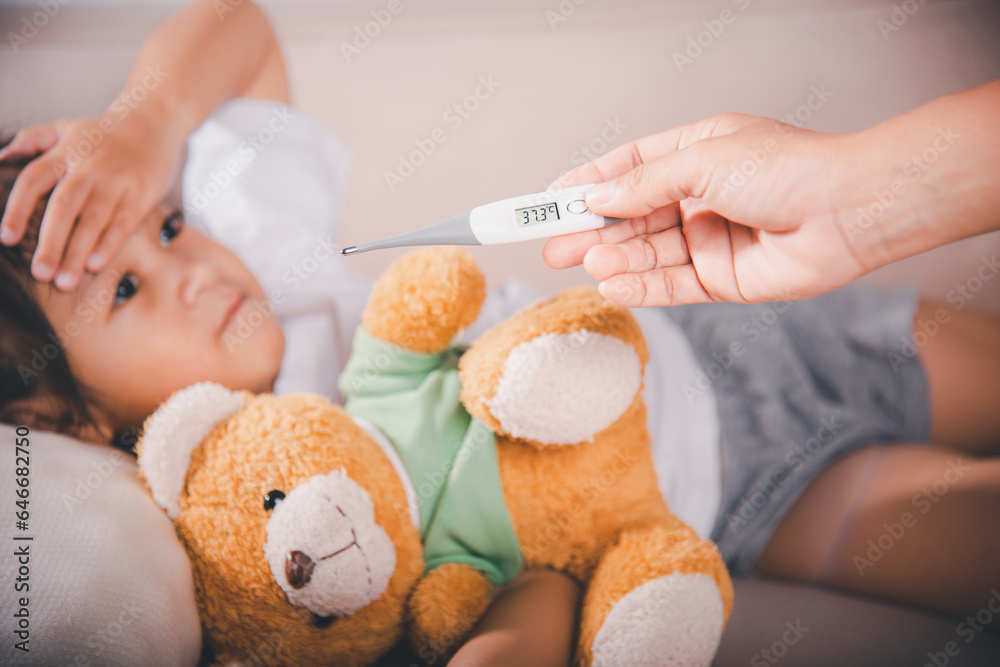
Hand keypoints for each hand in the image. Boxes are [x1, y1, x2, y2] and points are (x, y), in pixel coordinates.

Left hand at [0, 110, 180, 289]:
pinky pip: (123, 222)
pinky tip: (96, 265)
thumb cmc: (104, 132)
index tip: (6, 238)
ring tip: (65, 281)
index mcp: (64, 152)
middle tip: (40, 273)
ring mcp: (116, 182)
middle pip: (63, 206)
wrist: (153, 122)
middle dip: (50, 242)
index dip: (18, 209)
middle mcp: (87, 167)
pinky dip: (110, 244)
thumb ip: (31, 140)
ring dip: (78, 252)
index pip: (33, 180)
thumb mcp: (64, 127)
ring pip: (93, 220)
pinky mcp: (141, 194)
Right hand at [543, 113, 867, 306]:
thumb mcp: (701, 161)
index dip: (587, 185)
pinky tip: (611, 286)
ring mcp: (709, 240)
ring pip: (648, 254)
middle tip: (553, 247)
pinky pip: (671, 285)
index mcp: (695, 155)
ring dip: (614, 260)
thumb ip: (644, 185)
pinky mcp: (722, 279)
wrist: (846, 211)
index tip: (549, 200)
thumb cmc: (787, 168)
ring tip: (584, 264)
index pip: (627, 170)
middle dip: (592, 232)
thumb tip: (596, 199)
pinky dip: (640, 287)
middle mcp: (699, 198)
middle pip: (631, 218)